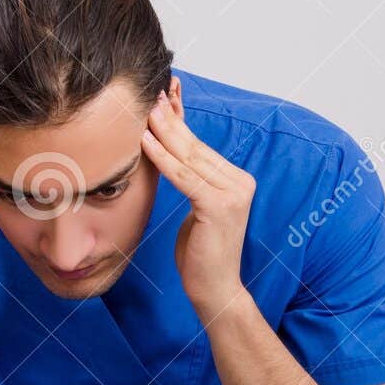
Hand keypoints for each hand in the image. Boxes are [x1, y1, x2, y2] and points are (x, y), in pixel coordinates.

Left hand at [140, 87, 254, 320]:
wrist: (215, 288)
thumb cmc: (201, 251)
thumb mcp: (196, 206)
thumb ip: (191, 178)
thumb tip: (172, 148)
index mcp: (238, 180)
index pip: (200, 146)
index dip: (179, 121)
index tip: (162, 97)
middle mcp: (241, 183)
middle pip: (195, 147)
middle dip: (169, 120)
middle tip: (147, 96)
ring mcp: (234, 194)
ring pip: (189, 158)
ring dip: (163, 133)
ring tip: (142, 111)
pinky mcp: (220, 206)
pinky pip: (184, 177)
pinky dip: (162, 158)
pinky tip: (145, 141)